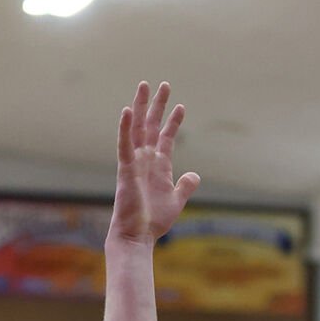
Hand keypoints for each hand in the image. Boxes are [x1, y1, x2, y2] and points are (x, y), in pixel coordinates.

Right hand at [110, 81, 200, 245]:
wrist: (137, 236)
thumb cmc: (153, 221)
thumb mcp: (176, 200)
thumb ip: (185, 186)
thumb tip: (195, 175)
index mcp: (158, 166)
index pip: (165, 137)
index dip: (173, 121)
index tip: (181, 106)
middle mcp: (145, 159)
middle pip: (151, 125)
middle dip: (157, 105)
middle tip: (163, 84)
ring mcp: (134, 162)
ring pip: (137, 128)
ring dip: (140, 106)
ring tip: (144, 85)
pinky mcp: (126, 169)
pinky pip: (124, 144)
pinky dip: (124, 127)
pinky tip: (127, 110)